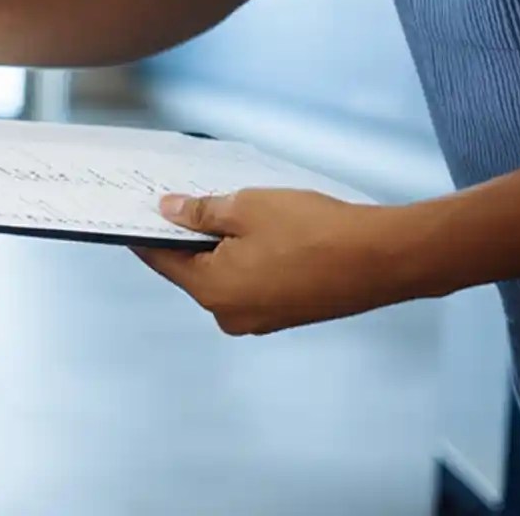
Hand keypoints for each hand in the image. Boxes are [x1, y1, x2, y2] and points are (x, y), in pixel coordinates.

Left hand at [134, 189, 408, 334]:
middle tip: (181, 200)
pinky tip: (258, 232)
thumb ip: (200, 212)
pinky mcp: (286, 313)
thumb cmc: (316, 231)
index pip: (162, 260)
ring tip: (226, 209)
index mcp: (212, 290)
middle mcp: (230, 314)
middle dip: (187, 237)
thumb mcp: (247, 207)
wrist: (384, 258)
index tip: (135, 215)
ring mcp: (260, 319)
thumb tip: (168, 211)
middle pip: (192, 270)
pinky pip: (251, 283)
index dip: (147, 234)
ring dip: (221, 247)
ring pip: (224, 276)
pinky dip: (247, 259)